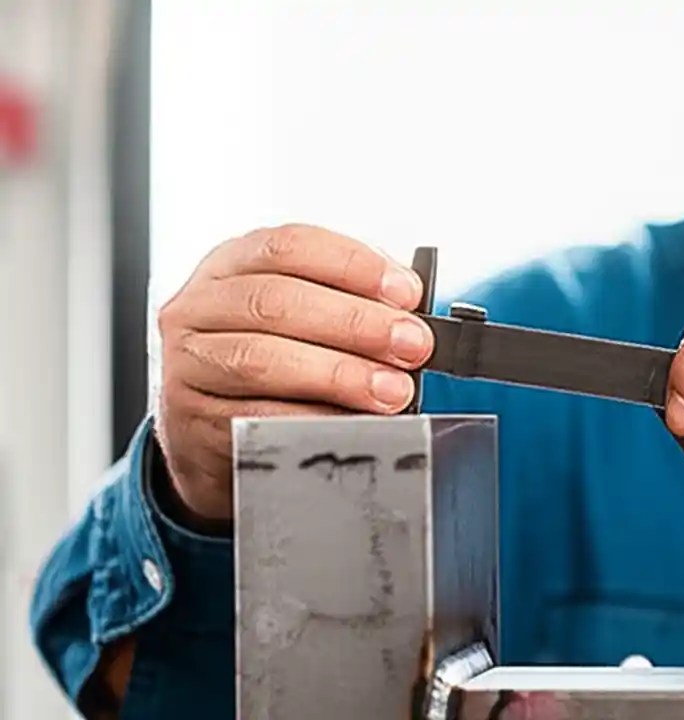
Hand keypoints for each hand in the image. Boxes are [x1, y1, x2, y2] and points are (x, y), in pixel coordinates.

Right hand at [155, 225, 433, 522]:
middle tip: (412, 345)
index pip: (289, 245)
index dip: (352, 264)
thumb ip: (346, 298)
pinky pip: (257, 419)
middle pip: (278, 302)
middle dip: (357, 324)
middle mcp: (199, 307)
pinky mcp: (193, 421)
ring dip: (340, 375)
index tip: (406, 292)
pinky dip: (314, 420)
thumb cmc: (268, 359)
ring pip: (262, 360)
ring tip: (393, 390)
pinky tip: (354, 423)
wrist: (208, 430)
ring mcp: (188, 365)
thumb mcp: (295, 313)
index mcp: (230, 265)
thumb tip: (406, 310)